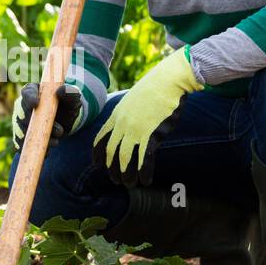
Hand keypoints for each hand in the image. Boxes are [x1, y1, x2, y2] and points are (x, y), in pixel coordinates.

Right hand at [12, 83, 84, 148]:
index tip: (36, 104)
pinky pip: (22, 144)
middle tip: (59, 131)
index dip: (30, 98)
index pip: (27, 92)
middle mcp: (23, 106)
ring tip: (55, 143)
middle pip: (23, 114)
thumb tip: (61, 91)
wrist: (65, 120)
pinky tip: (47, 151)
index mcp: (33, 91)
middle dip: (38, 124)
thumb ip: (69, 93)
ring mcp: (20, 121)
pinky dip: (33, 148)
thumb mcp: (73, 99)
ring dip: (38, 138)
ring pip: (23, 131)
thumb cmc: (67, 105)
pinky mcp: (21, 136)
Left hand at [92, 47, 202, 185]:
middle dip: (112, 168)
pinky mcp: (152, 134)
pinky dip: (144, 172)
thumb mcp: (133, 99)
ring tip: (129, 184)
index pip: (101, 138)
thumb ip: (127, 112)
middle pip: (111, 151)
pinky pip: (144, 159)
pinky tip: (146, 181)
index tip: (97, 165)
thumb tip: (127, 121)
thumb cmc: (154, 89)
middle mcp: (122, 124)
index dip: (98, 154)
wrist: (168, 80)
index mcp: (116, 115)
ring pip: (125, 158)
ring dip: (126, 174)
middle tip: (115, 180)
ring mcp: (136, 130)